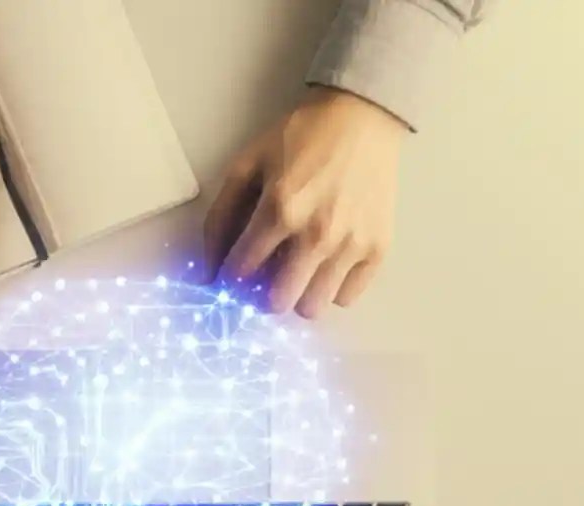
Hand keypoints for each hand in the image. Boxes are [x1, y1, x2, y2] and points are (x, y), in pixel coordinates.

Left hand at [204, 87, 406, 316]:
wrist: (361, 118)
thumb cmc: (299, 139)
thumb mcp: (247, 165)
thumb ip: (220, 218)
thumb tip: (206, 271)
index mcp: (279, 209)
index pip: (239, 273)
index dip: (229, 277)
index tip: (233, 271)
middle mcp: (316, 234)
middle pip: (277, 303)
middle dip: (262, 294)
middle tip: (265, 274)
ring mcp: (350, 245)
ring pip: (312, 308)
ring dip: (297, 295)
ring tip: (298, 271)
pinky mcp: (377, 249)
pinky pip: (346, 298)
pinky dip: (332, 289)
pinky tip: (326, 265)